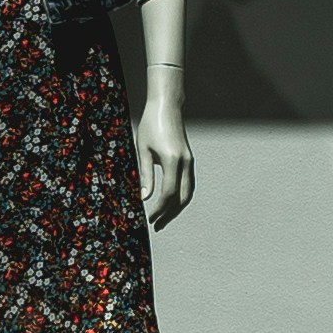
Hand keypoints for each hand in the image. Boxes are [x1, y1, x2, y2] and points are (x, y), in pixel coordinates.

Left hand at [138, 108, 195, 231]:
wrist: (166, 106)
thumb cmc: (151, 125)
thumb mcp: (142, 150)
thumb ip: (145, 175)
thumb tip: (144, 198)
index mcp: (172, 160)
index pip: (168, 193)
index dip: (159, 209)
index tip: (150, 218)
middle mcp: (185, 162)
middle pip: (182, 198)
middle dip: (169, 214)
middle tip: (157, 225)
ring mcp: (190, 161)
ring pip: (188, 193)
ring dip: (177, 208)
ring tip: (163, 219)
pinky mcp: (189, 159)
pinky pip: (188, 184)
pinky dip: (181, 197)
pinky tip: (171, 204)